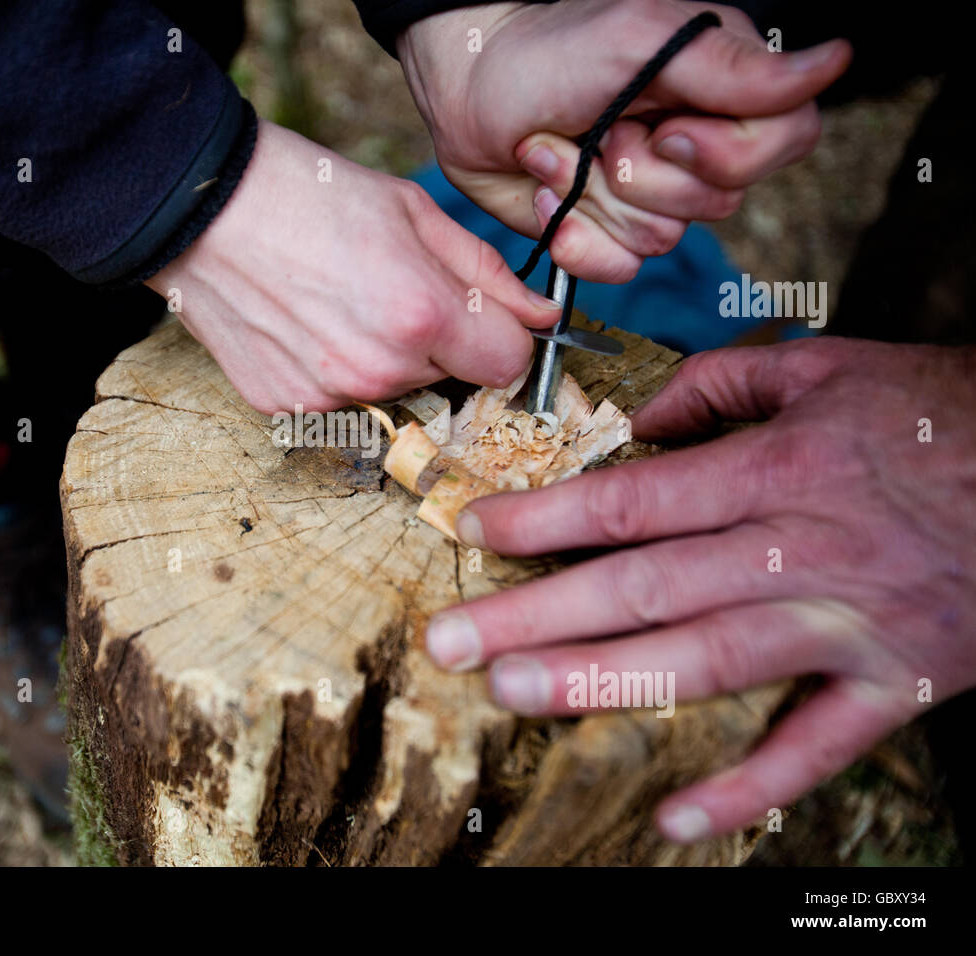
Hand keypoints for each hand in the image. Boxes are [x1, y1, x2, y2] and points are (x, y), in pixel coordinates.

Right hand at [146, 120, 560, 414]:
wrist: (202, 210)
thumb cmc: (308, 195)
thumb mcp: (412, 211)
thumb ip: (488, 272)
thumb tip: (543, 315)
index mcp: (423, 315)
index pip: (508, 365)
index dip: (499, 336)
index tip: (480, 315)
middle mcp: (380, 371)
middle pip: (450, 378)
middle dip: (439, 342)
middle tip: (391, 287)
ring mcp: (329, 396)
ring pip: (396, 391)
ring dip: (387, 357)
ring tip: (341, 301)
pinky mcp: (287, 407)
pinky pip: (339, 399)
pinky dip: (333, 368)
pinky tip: (305, 322)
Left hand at [397, 0, 851, 281]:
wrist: (467, 88)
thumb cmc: (550, 49)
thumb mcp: (645, 41)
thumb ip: (736, 69)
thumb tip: (834, 61)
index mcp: (725, 90)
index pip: (785, 142)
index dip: (726, 153)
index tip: (667, 129)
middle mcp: (697, 146)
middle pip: (717, 201)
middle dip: (642, 173)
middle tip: (599, 129)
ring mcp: (650, 195)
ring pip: (662, 239)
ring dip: (594, 196)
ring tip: (560, 148)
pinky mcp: (603, 232)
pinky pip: (616, 268)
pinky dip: (572, 236)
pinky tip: (547, 191)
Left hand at [423, 337, 975, 841]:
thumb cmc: (939, 414)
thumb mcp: (827, 366)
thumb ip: (719, 384)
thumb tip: (635, 422)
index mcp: (774, 469)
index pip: (631, 501)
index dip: (544, 518)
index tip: (476, 531)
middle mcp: (796, 550)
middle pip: (642, 587)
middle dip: (535, 614)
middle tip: (450, 642)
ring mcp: (845, 624)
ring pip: (704, 662)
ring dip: (603, 682)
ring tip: (515, 694)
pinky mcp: (895, 681)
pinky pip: (815, 749)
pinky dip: (750, 789)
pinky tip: (678, 819)